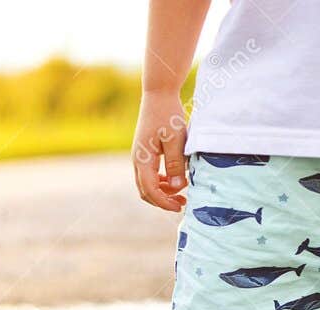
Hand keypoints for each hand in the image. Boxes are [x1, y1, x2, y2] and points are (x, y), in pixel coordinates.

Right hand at [133, 90, 189, 210]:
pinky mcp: (145, 153)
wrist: (158, 95)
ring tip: (181, 193)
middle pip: (146, 191)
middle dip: (162, 200)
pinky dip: (161, 182)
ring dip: (162, 192)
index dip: (164, 202)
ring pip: (147, 184)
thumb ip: (175, 164)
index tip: (180, 206)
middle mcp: (138, 160)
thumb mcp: (176, 139)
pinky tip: (175, 180)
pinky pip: (150, 174)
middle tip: (182, 203)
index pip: (150, 190)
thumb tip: (178, 187)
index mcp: (143, 159)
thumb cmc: (168, 114)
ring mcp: (140, 157)